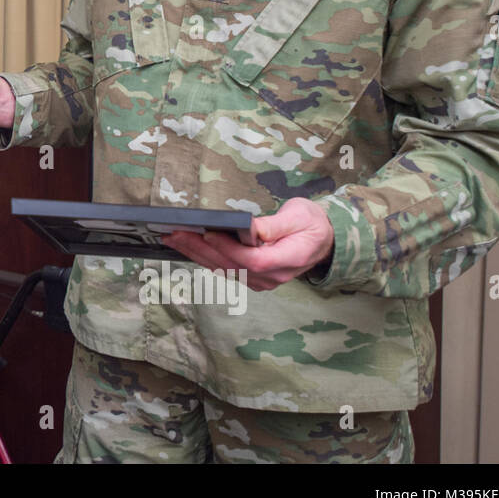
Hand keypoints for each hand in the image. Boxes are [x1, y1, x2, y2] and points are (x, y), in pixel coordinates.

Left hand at [159, 198, 334, 290]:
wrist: (325, 240)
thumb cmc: (313, 224)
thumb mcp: (300, 216)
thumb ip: (274, 225)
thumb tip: (249, 228)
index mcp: (288, 260)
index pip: (252, 260)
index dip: (228, 249)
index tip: (207, 234)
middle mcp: (273, 277)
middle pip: (231, 266)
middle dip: (200, 249)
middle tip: (175, 234)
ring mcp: (262, 281)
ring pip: (224, 270)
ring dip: (196, 254)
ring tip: (173, 239)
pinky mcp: (253, 278)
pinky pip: (226, 269)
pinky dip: (205, 258)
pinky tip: (188, 247)